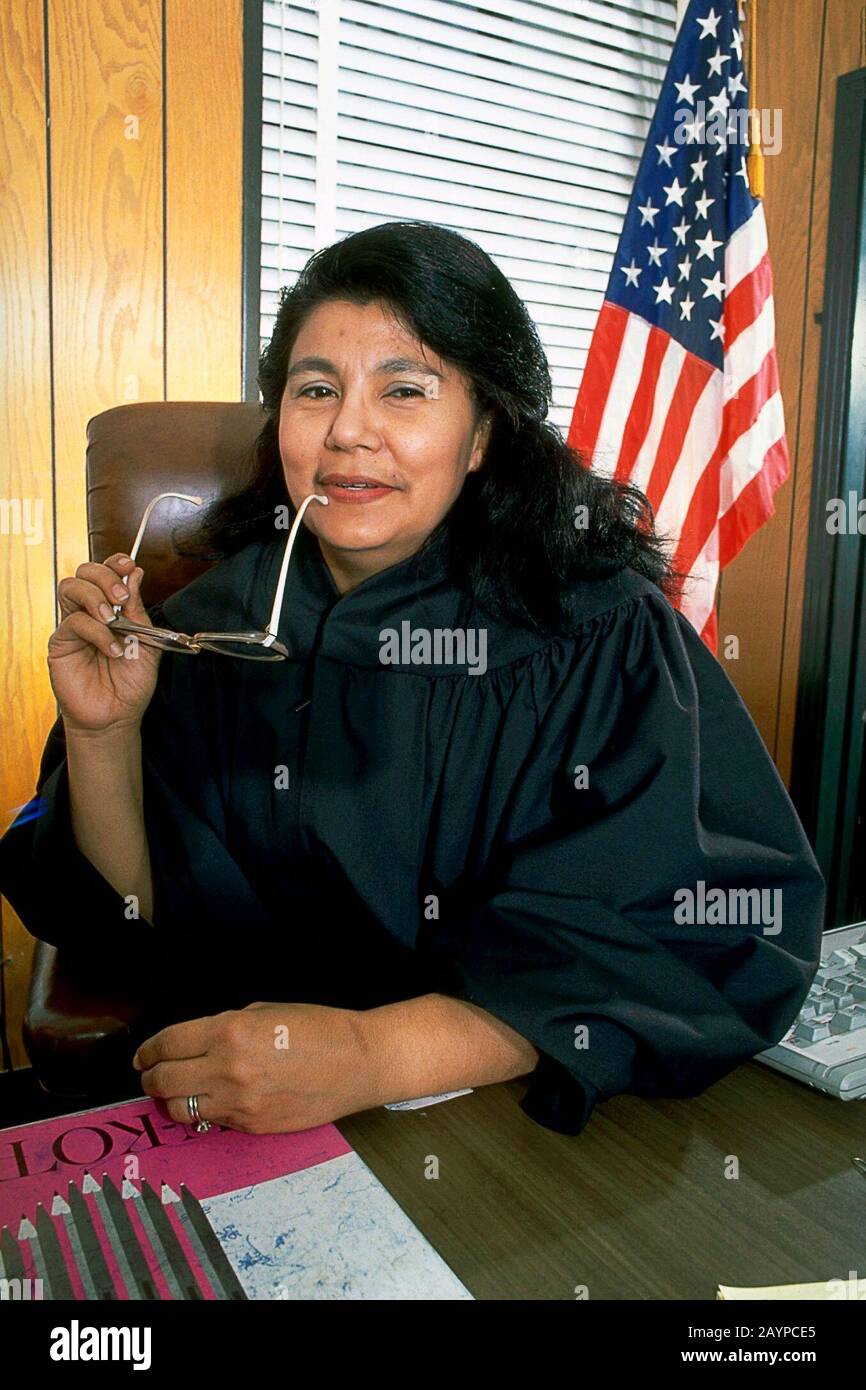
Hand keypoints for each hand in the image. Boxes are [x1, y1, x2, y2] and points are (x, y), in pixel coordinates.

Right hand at [48, 554, 161, 733]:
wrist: (118, 715)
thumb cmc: (131, 683)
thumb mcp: (147, 643)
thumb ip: (138, 610)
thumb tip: (134, 575)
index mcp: (113, 608)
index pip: (107, 573)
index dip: (115, 563)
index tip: (129, 565)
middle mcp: (90, 612)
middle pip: (85, 572)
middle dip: (104, 576)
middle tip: (120, 597)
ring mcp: (74, 626)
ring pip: (71, 588)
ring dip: (94, 597)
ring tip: (111, 619)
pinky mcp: (61, 643)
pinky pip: (74, 621)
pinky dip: (96, 631)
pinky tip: (112, 648)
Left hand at [132, 1002, 376, 1133]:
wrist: (357, 1062)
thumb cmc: (317, 1028)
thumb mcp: (265, 1011)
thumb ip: (226, 1027)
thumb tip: (197, 1045)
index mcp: (229, 1032)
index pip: (167, 1044)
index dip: (147, 1051)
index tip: (142, 1056)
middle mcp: (227, 1069)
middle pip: (163, 1082)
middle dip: (151, 1078)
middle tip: (151, 1075)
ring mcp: (239, 1103)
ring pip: (180, 1110)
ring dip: (172, 1101)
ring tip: (178, 1092)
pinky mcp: (251, 1126)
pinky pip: (213, 1121)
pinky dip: (207, 1111)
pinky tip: (217, 1100)